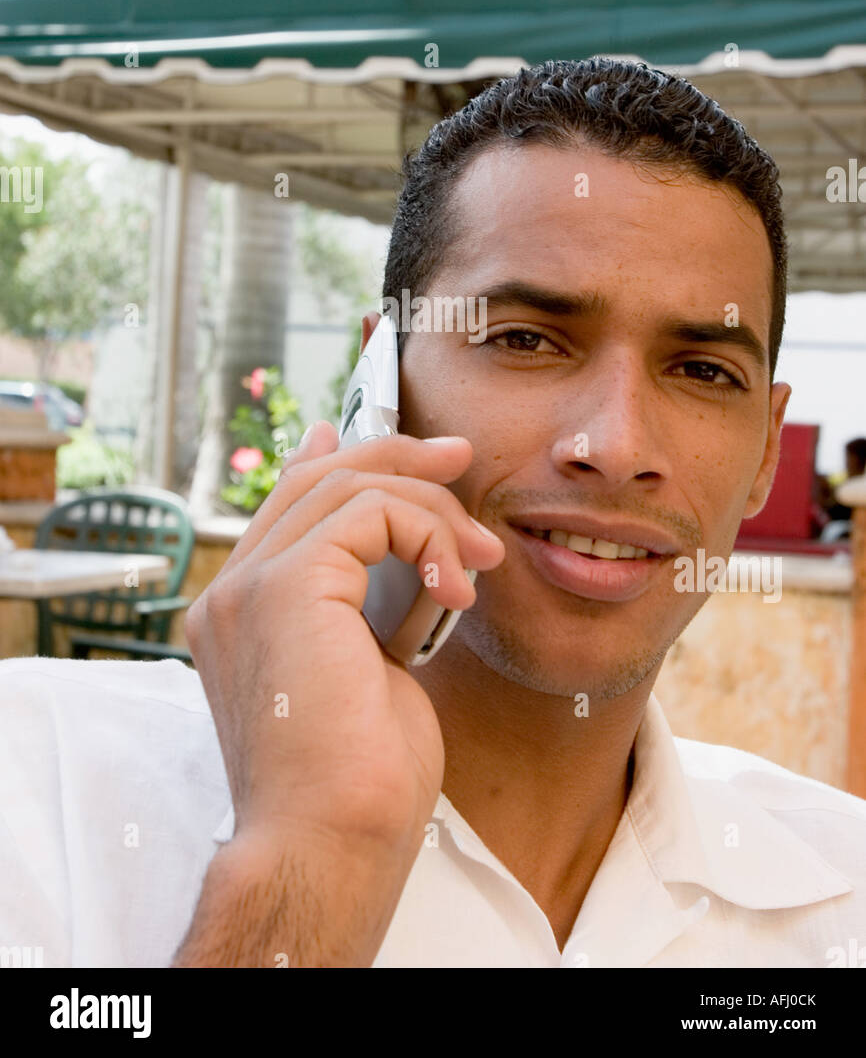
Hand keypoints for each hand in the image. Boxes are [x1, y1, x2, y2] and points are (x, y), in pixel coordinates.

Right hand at [173, 421, 503, 966]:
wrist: (331, 842)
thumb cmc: (358, 784)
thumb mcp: (368, 670)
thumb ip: (369, 604)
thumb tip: (402, 549)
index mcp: (240, 615)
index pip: (288, 506)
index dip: (347, 459)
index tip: (415, 453)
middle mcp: (231, 593)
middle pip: (315, 480)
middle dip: (397, 457)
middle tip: (461, 458)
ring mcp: (248, 586)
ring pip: (347, 487)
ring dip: (430, 510)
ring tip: (478, 558)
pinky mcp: (286, 584)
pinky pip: (370, 512)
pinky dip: (426, 535)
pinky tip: (454, 588)